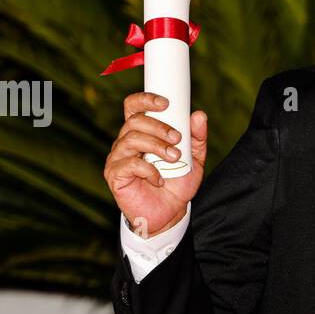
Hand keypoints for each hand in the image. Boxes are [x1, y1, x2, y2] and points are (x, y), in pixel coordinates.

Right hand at [104, 93, 206, 236]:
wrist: (170, 213)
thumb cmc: (177, 184)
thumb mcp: (194, 160)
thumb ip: (197, 138)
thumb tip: (199, 115)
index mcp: (141, 132)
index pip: (134, 107)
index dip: (145, 99)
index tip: (166, 103)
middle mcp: (125, 142)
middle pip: (134, 122)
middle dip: (158, 127)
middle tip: (177, 139)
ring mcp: (118, 158)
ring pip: (131, 139)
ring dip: (156, 146)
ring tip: (174, 158)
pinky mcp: (115, 175)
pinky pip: (129, 164)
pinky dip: (148, 170)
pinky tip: (159, 179)